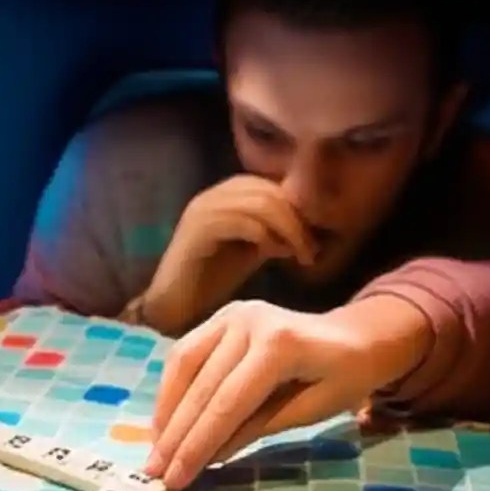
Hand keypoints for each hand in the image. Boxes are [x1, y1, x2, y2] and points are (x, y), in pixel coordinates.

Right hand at [135, 175, 318, 335]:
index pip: (271, 185)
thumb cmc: (212, 280)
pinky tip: (275, 255)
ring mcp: (203, 209)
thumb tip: (309, 226)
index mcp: (226, 195)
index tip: (316, 238)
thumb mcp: (251, 249)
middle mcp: (213, 195)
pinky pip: (241, 221)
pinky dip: (265, 236)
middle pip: (268, 191)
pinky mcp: (197, 229)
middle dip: (297, 219)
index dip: (298, 208)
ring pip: (259, 203)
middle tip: (312, 250)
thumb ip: (274, 232)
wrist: (173, 305)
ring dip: (288, 229)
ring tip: (300, 255)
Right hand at [142, 296, 432, 489]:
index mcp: (279, 344)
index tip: (176, 478)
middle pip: (202, 386)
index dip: (198, 444)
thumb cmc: (345, 377)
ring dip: (166, 410)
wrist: (360, 335)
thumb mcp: (311, 411)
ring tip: (157, 450)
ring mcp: (233, 313)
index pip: (227, 403)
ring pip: (183, 364)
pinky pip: (187, 353)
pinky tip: (166, 420)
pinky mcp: (223, 316)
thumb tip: (209, 456)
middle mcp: (249, 321)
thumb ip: (259, 428)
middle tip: (155, 473)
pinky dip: (173, 388)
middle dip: (176, 435)